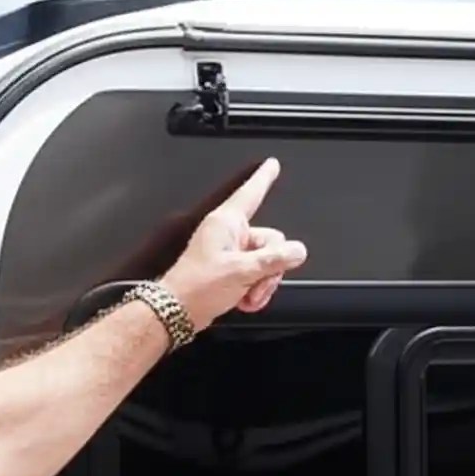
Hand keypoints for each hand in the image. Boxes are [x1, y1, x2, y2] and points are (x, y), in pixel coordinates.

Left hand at [157, 157, 307, 331]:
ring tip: (247, 296)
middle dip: (271, 269)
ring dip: (262, 284)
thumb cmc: (196, 286)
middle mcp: (228, 234)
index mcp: (226, 223)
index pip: (250, 193)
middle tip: (256, 285)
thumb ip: (274, 260)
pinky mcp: (230, 270)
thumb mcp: (241, 271)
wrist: (177, 311)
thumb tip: (297, 251)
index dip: (263, 178)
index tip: (272, 164)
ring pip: (267, 262)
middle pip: (271, 242)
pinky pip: (257, 275)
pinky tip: (244, 302)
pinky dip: (255, 290)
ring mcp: (229, 253)